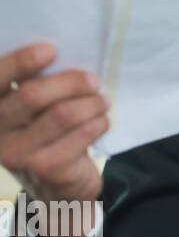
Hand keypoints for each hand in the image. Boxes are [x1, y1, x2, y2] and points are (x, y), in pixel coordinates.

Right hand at [0, 43, 108, 236]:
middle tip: (93, 80)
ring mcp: (18, 153)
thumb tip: (62, 53)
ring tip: (102, 101)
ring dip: (91, 103)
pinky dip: (98, 123)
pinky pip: (81, 135)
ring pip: (62, 114)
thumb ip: (36, 85)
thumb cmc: (47, 134)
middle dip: (70, 82)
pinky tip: (102, 121)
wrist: (58, 185)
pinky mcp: (45, 168)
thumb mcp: (34, 110)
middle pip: (32, 95)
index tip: (51, 50)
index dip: (21, 62)